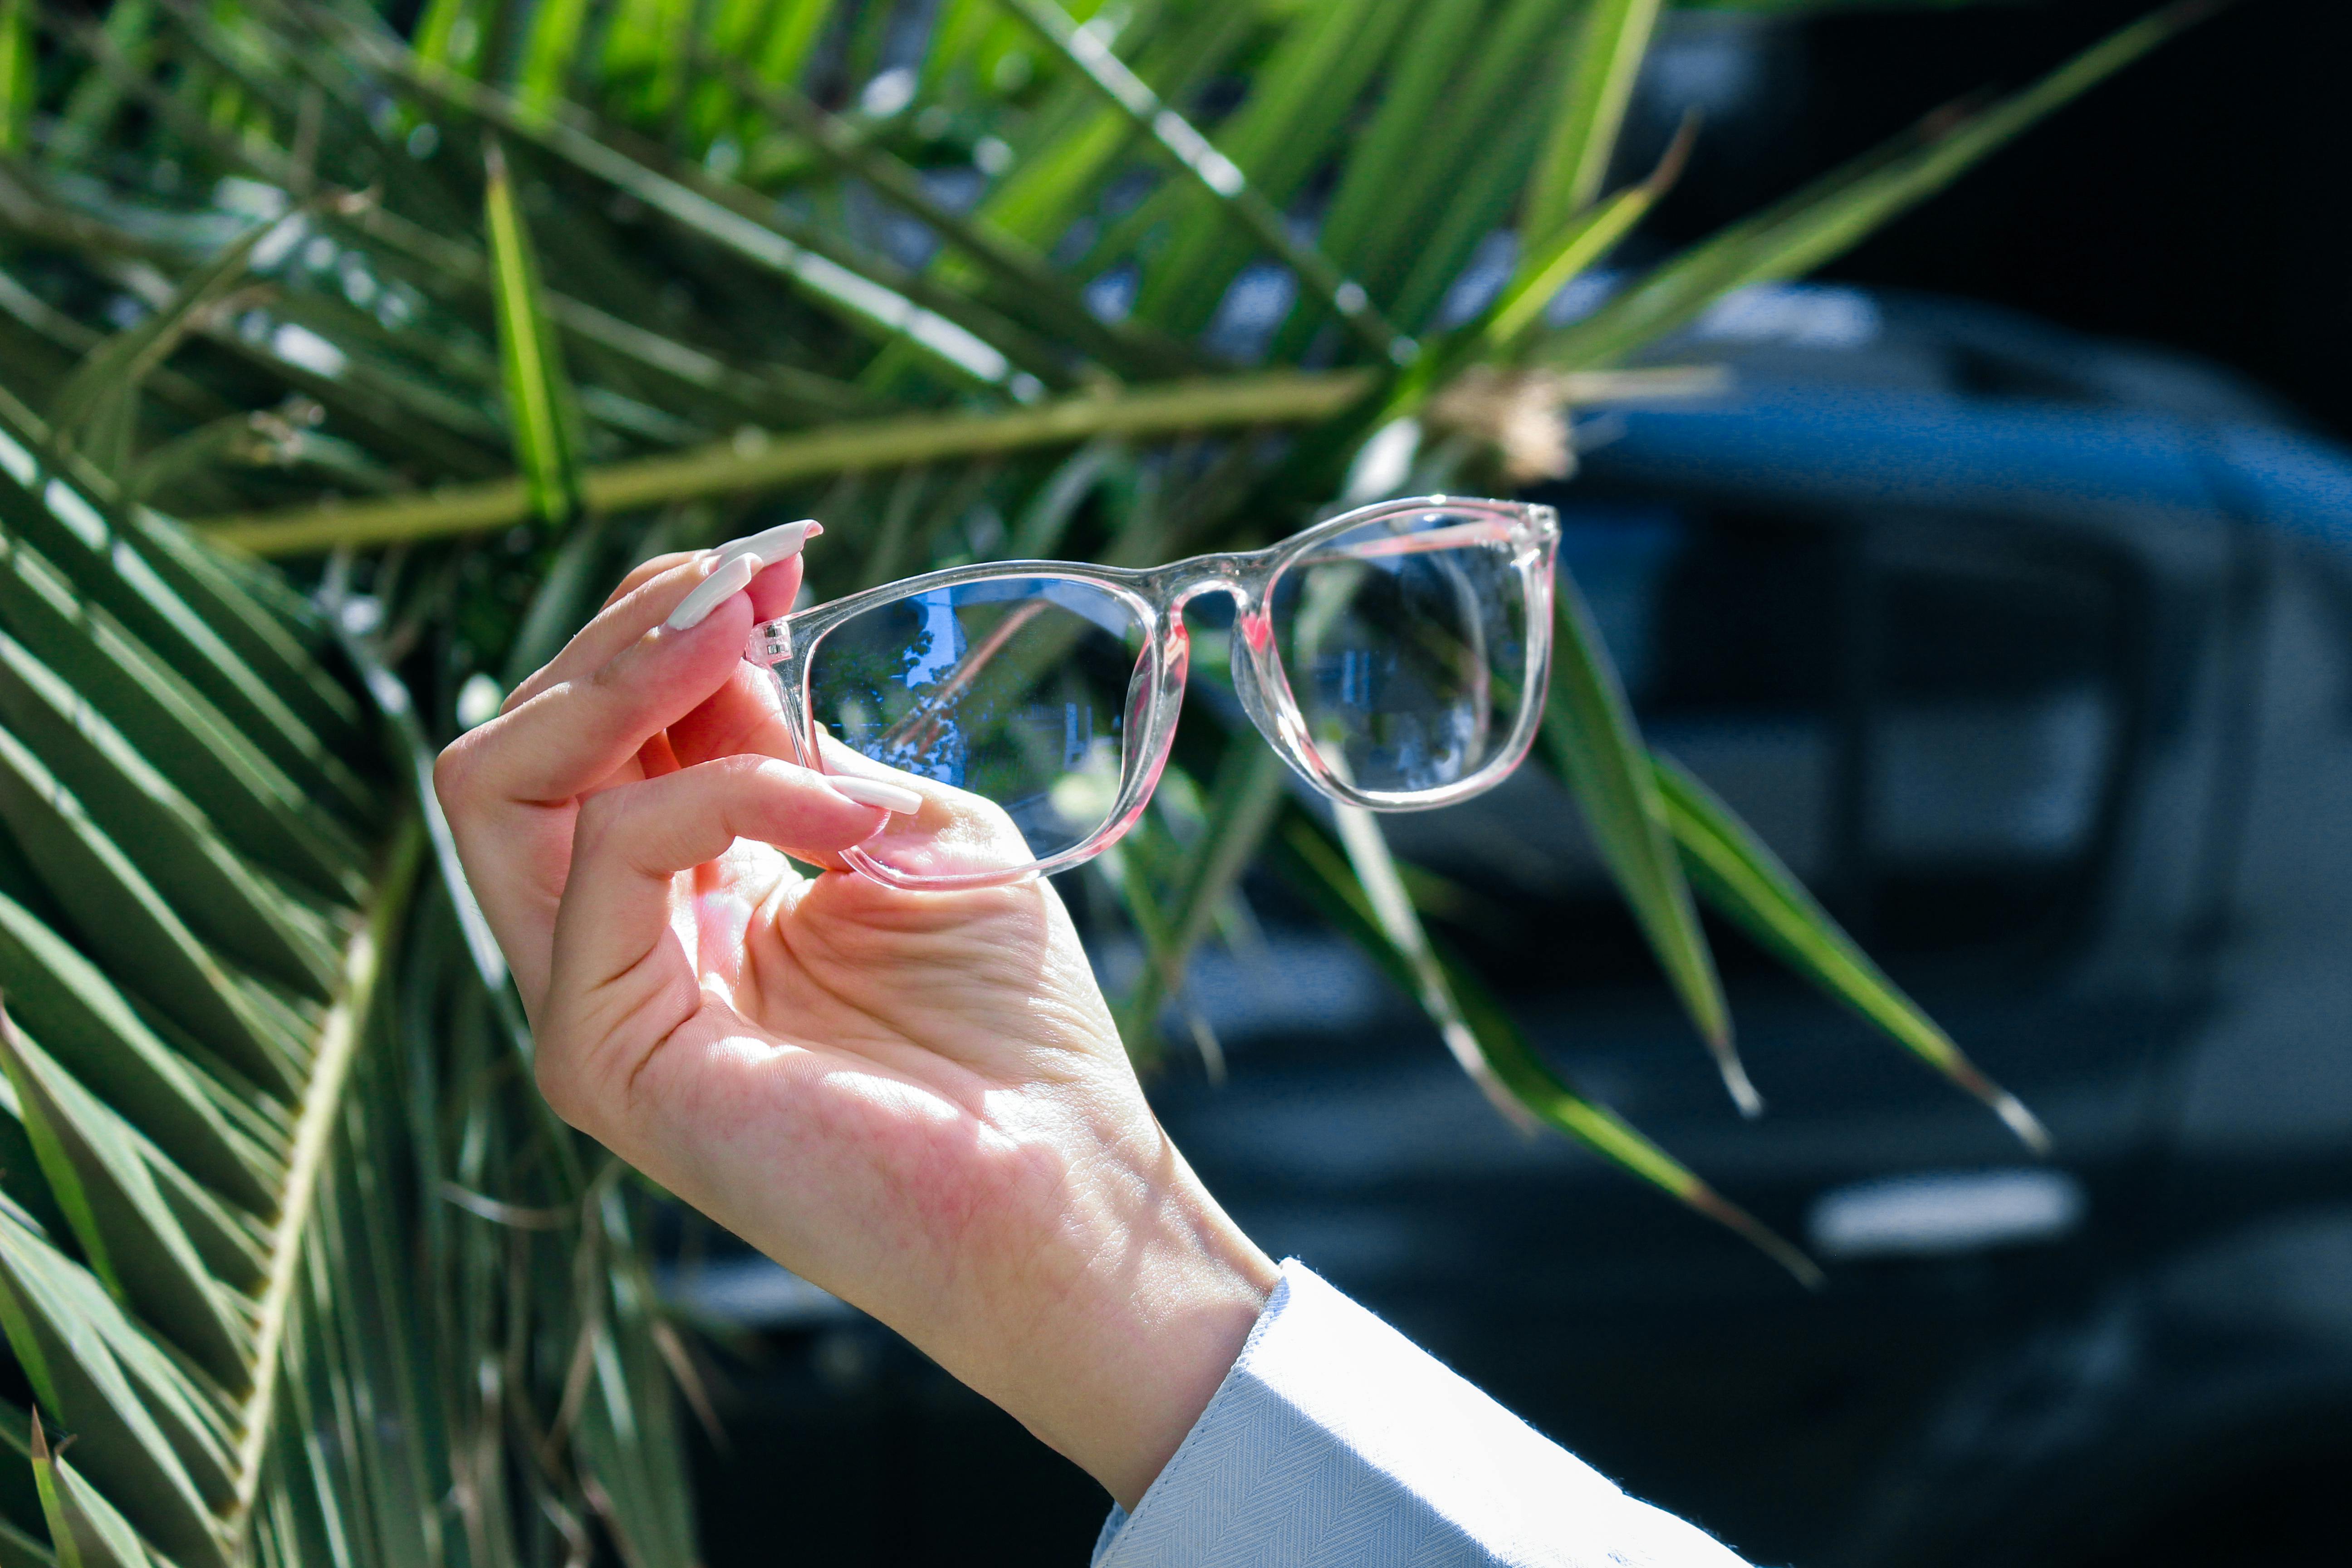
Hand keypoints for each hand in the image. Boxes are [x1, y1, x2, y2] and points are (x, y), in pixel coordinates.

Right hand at [433, 541, 1276, 1508]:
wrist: (1060, 1177)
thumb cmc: (1007, 1022)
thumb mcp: (897, 828)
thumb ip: (787, 747)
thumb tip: (717, 622)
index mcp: (678, 895)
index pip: (604, 732)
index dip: (667, 624)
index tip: (772, 563)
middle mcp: (613, 945)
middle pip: (517, 745)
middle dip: (619, 633)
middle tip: (739, 581)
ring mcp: (590, 1005)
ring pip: (496, 784)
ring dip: (621, 675)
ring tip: (738, 630)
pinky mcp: (602, 1056)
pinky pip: (607, 856)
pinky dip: (723, 795)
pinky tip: (840, 814)